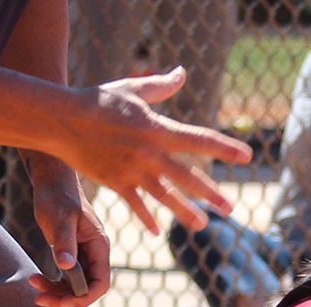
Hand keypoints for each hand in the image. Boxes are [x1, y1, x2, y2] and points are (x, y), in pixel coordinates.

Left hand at [24, 152, 110, 306]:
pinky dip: (52, 283)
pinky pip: (66, 278)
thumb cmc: (58, 197)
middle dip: (66, 298)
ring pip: (75, 286)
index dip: (85, 296)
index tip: (63, 301)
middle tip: (40, 299)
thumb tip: (66, 267)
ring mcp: (83, 256)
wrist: (52, 184)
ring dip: (56, 292)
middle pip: (87, 289)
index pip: (101, 282)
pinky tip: (36, 278)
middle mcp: (94, 255)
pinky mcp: (71, 255)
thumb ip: (64, 242)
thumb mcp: (60, 219)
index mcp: (99, 246)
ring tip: (33, 284)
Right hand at [57, 67, 253, 235]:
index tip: (248, 156)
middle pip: (189, 177)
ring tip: (203, 225)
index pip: (200, 140)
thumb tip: (182, 72)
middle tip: (231, 208)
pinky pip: (136, 204)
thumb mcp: (133, 89)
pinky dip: (147, 217)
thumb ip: (162, 85)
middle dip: (212, 194)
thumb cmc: (99, 100)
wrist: (62, 119)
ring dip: (186, 212)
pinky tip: (157, 230)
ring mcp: (134, 171)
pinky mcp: (116, 182)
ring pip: (166, 197)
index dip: (225, 148)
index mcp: (158, 129)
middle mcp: (151, 153)